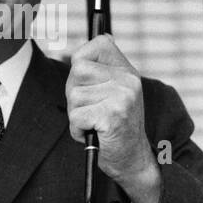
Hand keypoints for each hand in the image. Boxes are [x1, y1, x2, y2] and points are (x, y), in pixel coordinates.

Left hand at [66, 35, 160, 202]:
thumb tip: (69, 53)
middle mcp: (128, 80)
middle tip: (91, 109)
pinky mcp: (113, 115)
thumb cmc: (112, 125)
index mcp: (127, 71)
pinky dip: (78, 130)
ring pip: (74, 96)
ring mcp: (123, 96)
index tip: (86, 81)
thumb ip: (93, 72)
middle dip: (75, 94)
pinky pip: (76, 117)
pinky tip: (95, 133)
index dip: (81, 60)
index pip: (98, 43)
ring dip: (77, 115)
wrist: (132, 158)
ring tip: (95, 123)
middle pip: (77, 71)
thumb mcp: (108, 92)